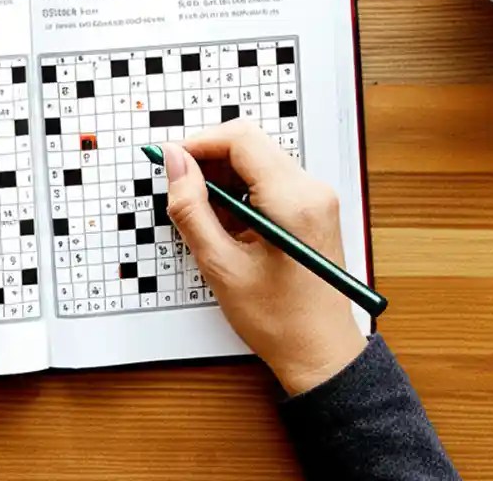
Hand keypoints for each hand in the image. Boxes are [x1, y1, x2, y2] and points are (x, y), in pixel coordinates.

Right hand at [163, 120, 365, 393]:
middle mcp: (311, 190)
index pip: (240, 139)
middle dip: (208, 160)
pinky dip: (240, 193)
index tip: (170, 161)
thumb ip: (192, 207)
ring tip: (203, 217)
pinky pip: (269, 181)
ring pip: (257, 161)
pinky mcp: (313, 208)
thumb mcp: (221, 265)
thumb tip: (175, 163)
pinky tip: (226, 225)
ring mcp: (316, 198)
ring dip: (223, 178)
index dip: (198, 143)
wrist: (321, 352)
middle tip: (179, 188)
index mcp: (293, 201)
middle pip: (249, 145)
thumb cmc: (280, 321)